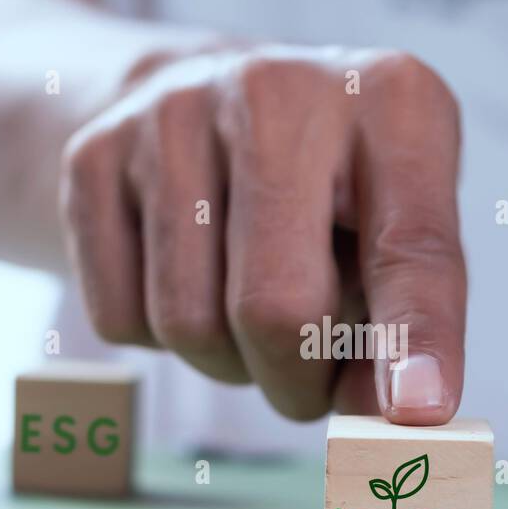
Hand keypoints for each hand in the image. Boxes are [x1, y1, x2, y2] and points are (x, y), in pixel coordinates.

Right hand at [60, 45, 465, 424]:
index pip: (412, 247)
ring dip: (228, 363)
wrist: (202, 103)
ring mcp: (173, 113)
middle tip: (309, 380)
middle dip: (297, 380)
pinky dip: (158, 341)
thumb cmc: (330, 190)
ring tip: (248, 311)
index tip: (414, 412)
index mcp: (389, 100)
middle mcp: (277, 90)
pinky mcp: (92, 154)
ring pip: (189, 325)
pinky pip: (120, 318)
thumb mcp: (397, 227)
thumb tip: (388, 418)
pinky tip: (190, 279)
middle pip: (279, 307)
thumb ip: (407, 320)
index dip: (415, 339)